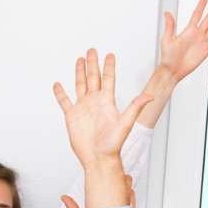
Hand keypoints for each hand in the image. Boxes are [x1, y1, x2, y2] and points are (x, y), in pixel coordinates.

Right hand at [54, 49, 151, 168]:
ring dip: (79, 72)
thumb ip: (135, 107)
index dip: (109, 66)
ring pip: (80, 85)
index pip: (108, 79)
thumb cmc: (113, 145)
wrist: (98, 158)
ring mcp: (83, 108)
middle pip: (93, 77)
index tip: (110, 54)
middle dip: (92, 63)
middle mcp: (95, 102)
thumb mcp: (126, 123)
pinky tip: (58, 85)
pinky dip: (60, 93)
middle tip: (92, 50)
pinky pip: (65, 101)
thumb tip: (150, 96)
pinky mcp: (72, 116)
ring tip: (79, 59)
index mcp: (107, 102)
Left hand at [156, 0, 207, 84]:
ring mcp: (202, 42)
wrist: (172, 70)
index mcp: (188, 31)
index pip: (197, 14)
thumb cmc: (168, 56)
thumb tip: (167, 13)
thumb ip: (170, 25)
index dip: (201, 5)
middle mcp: (196, 35)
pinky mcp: (205, 51)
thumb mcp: (167, 39)